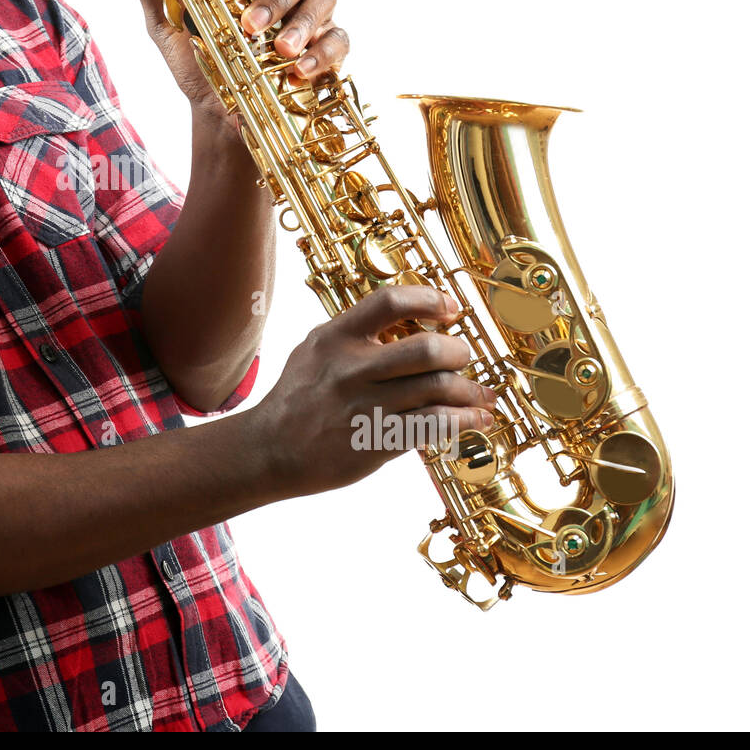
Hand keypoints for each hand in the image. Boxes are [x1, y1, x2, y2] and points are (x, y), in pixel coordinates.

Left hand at [111, 0, 344, 128]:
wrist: (217, 119)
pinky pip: (341, 41)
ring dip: (304, 23)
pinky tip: (299, 72)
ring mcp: (313, 23)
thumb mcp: (166, 25)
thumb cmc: (197, 64)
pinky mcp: (329, 55)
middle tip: (252, 26)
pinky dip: (324, 54)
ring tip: (280, 52)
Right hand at [249, 285, 496, 497]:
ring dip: (470, 392)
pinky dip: (465, 421)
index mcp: (335, 337)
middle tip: (463, 357)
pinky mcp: (377, 441)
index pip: (390, 302)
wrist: (269, 450)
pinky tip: (475, 421)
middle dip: (459, 352)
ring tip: (480, 395)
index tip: (450, 309)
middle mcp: (352, 368)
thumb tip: (405, 320)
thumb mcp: (313, 350)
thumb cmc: (296, 399)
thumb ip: (353, 333)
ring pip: (439, 389)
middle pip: (427, 349)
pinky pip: (435, 425)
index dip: (429, 299)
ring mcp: (366, 406)